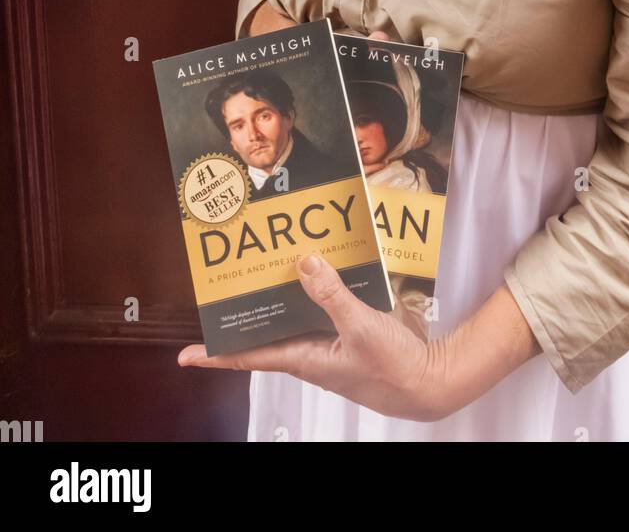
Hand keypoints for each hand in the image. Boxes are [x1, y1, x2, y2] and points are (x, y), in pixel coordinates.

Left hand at [178, 26, 457, 419]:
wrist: (428, 382)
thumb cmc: (392, 368)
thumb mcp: (360, 327)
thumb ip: (331, 294)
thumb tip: (302, 262)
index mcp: (304, 358)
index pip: (250, 357)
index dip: (217, 355)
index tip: (186, 355)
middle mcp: (310, 351)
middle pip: (270, 328)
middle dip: (250, 306)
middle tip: (229, 280)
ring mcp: (330, 342)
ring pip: (298, 314)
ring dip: (287, 290)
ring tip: (273, 259)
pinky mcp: (350, 331)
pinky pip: (325, 306)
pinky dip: (321, 286)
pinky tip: (324, 263)